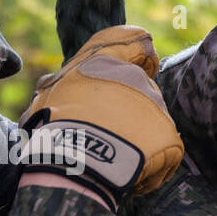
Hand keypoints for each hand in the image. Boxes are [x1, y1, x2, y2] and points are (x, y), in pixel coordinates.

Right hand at [17, 25, 183, 209]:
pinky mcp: (168, 136)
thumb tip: (52, 85)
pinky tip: (129, 174)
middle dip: (128, 111)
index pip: (136, 41)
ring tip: (113, 159)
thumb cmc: (52, 129)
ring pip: (153, 121)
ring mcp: (155, 107)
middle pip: (141, 91)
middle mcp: (134, 78)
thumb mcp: (48, 95)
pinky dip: (151, 164)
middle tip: (105, 135)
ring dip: (138, 138)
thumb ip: (60, 83)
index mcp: (105, 63)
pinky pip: (165, 150)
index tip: (144, 62)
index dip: (141, 52)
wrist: (73, 163)